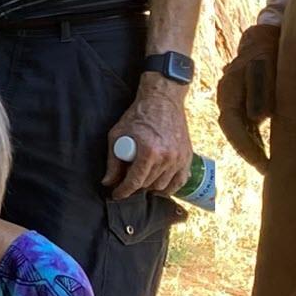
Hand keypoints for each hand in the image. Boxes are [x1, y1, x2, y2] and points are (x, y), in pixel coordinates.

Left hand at [102, 77, 191, 198]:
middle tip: (126, 182)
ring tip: (141, 180)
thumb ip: (112, 161)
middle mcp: (167, 157)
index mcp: (149, 152)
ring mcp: (179, 158)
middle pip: (148, 185)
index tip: (116, 194)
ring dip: (150, 187)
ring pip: (162, 185)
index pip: (135, 182)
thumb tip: (108, 182)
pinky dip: (169, 187)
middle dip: (134, 187)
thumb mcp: (117, 135)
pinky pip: (180, 181)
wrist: (163, 100)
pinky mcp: (187, 157)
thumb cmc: (138, 116)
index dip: (123, 191)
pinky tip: (159, 187)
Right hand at [216, 22, 279, 173]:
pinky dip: (254, 137)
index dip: (245, 146)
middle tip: (267, 169)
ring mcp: (234, 98)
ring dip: (251, 146)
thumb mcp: (269, 66)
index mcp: (229, 90)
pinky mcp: (244, 99)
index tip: (262, 163)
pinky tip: (266, 148)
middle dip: (248, 151)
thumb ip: (263, 90)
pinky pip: (245, 123)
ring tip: (268, 163)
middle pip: (233, 130)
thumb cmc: (270, 50)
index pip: (232, 125)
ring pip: (239, 128)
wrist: (269, 35)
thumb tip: (258, 117)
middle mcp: (227, 96)